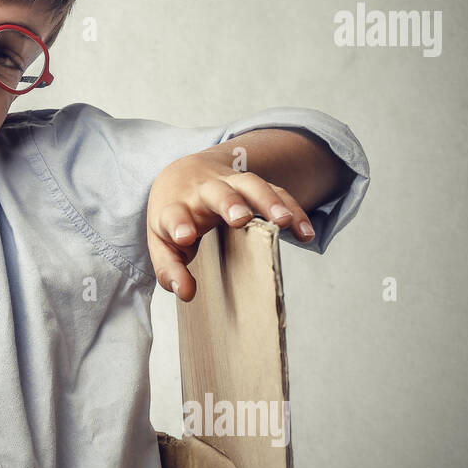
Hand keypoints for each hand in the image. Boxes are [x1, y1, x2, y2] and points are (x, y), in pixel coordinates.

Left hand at [146, 150, 314, 301]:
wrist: (183, 174)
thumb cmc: (172, 217)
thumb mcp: (161, 244)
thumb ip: (169, 269)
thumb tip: (186, 293)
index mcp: (175, 206)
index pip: (173, 214)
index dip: (179, 224)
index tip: (185, 237)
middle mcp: (202, 191)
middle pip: (217, 192)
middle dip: (229, 203)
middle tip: (240, 218)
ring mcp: (229, 184)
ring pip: (251, 185)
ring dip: (268, 201)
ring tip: (284, 222)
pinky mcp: (252, 186)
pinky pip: (277, 192)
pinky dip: (293, 209)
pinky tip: (305, 232)